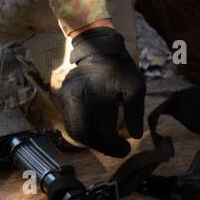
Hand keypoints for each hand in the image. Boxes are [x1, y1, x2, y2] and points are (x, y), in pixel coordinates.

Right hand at [59, 27, 144, 157]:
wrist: (97, 48)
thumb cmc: (120, 68)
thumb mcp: (135, 86)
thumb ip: (136, 112)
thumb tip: (135, 136)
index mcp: (97, 93)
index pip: (101, 129)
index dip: (114, 145)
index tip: (127, 149)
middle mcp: (77, 96)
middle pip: (85, 134)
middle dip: (103, 147)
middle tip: (118, 150)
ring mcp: (67, 97)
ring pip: (75, 132)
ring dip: (92, 143)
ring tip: (109, 145)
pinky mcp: (63, 98)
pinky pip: (71, 123)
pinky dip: (84, 133)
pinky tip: (98, 135)